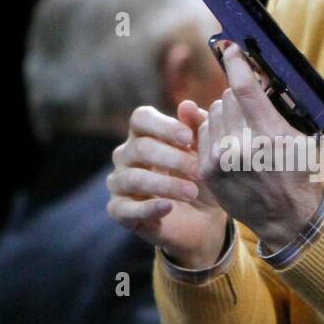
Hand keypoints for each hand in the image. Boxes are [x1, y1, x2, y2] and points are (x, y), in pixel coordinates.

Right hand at [106, 100, 228, 265]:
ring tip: (191, 192)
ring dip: (164, 185)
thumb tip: (188, 105)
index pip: (141, 118)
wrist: (204, 218)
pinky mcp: (119, 210)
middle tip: (198, 171)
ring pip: (133, 178)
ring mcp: (119, 183)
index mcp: (143, 134)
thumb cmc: (200, 177)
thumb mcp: (205, 153)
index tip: (188, 138)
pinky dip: (148, 208)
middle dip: (172, 159)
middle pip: (140, 148)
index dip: (163, 126)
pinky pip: (126, 208)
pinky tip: (168, 207)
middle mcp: (126, 155)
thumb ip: (198, 127)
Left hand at [197, 41, 323, 250]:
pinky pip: (205, 133)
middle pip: (227, 98)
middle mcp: (241, 147)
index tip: (231, 49)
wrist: (287, 219)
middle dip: (239, 97)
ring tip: (244, 130)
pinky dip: (217, 132)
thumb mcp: (305, 139)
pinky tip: (232, 143)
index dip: (236, 63)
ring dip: (227, 115)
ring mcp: (221, 160)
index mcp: (269, 135)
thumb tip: (264, 80)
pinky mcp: (208, 171)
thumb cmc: (301, 176)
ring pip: (213, 113)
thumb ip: (285, 108)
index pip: (244, 88)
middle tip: (253, 110)